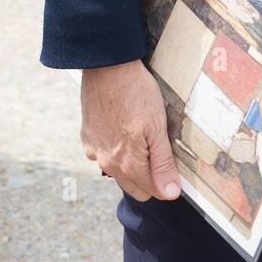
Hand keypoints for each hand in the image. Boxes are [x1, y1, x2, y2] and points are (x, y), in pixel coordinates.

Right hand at [81, 59, 181, 201]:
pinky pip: (105, 154)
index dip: (167, 181)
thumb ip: (163, 163)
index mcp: (127, 164)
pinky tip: (123, 126)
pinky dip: (115, 147)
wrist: (107, 67)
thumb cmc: (137, 93)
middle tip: (159, 146)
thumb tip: (171, 194)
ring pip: (118, 170)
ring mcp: (94, 152)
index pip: (153, 191)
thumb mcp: (158, 126)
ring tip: (141, 133)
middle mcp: (107, 164)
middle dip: (150, 175)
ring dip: (131, 161)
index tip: (174, 163)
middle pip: (135, 186)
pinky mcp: (87, 139)